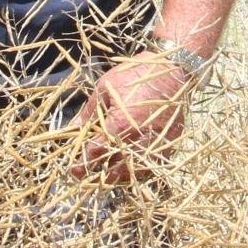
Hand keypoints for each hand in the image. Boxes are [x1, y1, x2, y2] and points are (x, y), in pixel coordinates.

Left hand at [73, 53, 194, 180]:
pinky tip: (131, 170)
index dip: (84, 163)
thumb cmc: (136, 74)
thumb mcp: (105, 87)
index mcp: (120, 125)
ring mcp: (156, 143)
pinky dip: (141, 171)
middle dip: (101, 176)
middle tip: (88, 177)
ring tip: (109, 177)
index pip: (97, 151)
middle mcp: (138, 139)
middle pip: (116, 168)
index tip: (74, 170)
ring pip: (136, 172)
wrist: (173, 70)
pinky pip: (154, 166)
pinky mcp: (170, 143)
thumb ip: (90, 111)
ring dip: (121, 177)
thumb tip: (74, 127)